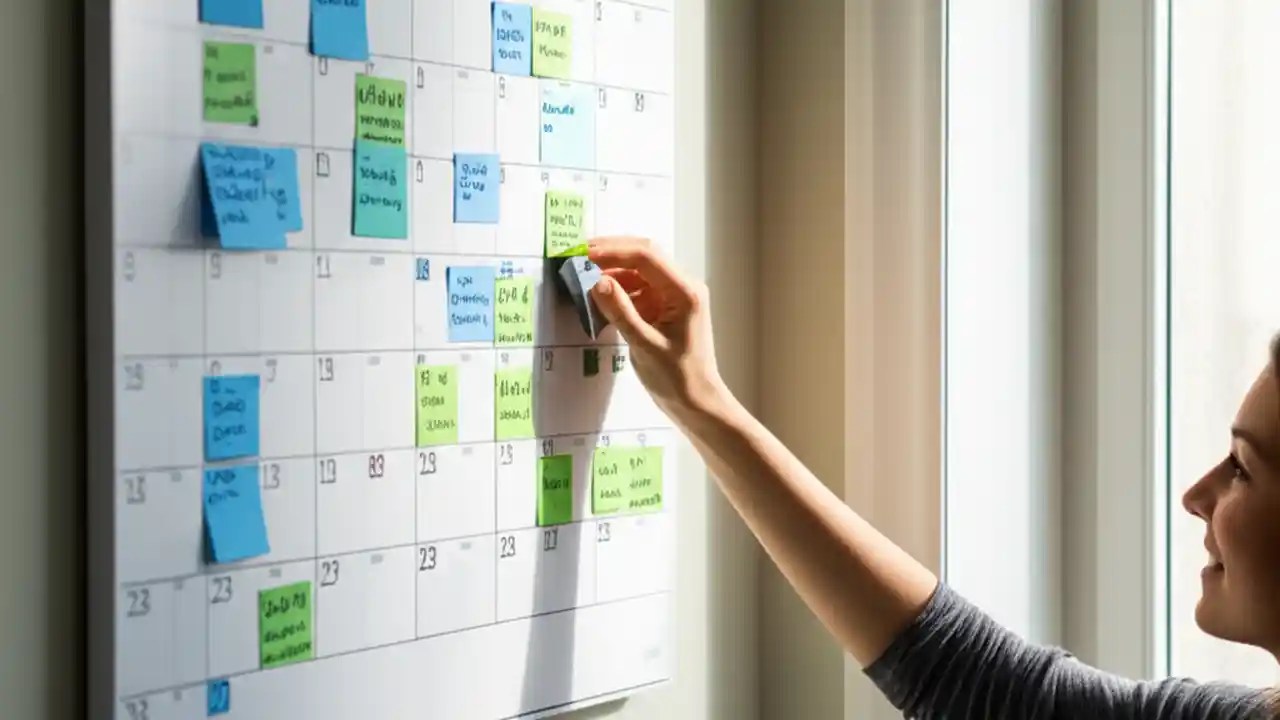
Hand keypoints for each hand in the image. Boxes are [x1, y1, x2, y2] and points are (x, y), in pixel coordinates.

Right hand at [588, 237, 727, 418]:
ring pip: (638, 271)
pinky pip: (637, 289)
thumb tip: (596, 281)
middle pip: (644, 256)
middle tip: (577, 255)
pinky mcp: (664, 307)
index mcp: (685, 291)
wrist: (697, 403)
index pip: (646, 256)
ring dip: (611, 272)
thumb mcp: (644, 345)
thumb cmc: (678, 379)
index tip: (583, 254)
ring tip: (582, 275)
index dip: (613, 251)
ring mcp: (673, 296)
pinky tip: (597, 296)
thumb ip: (620, 311)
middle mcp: (682, 286)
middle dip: (610, 254)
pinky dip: (617, 289)